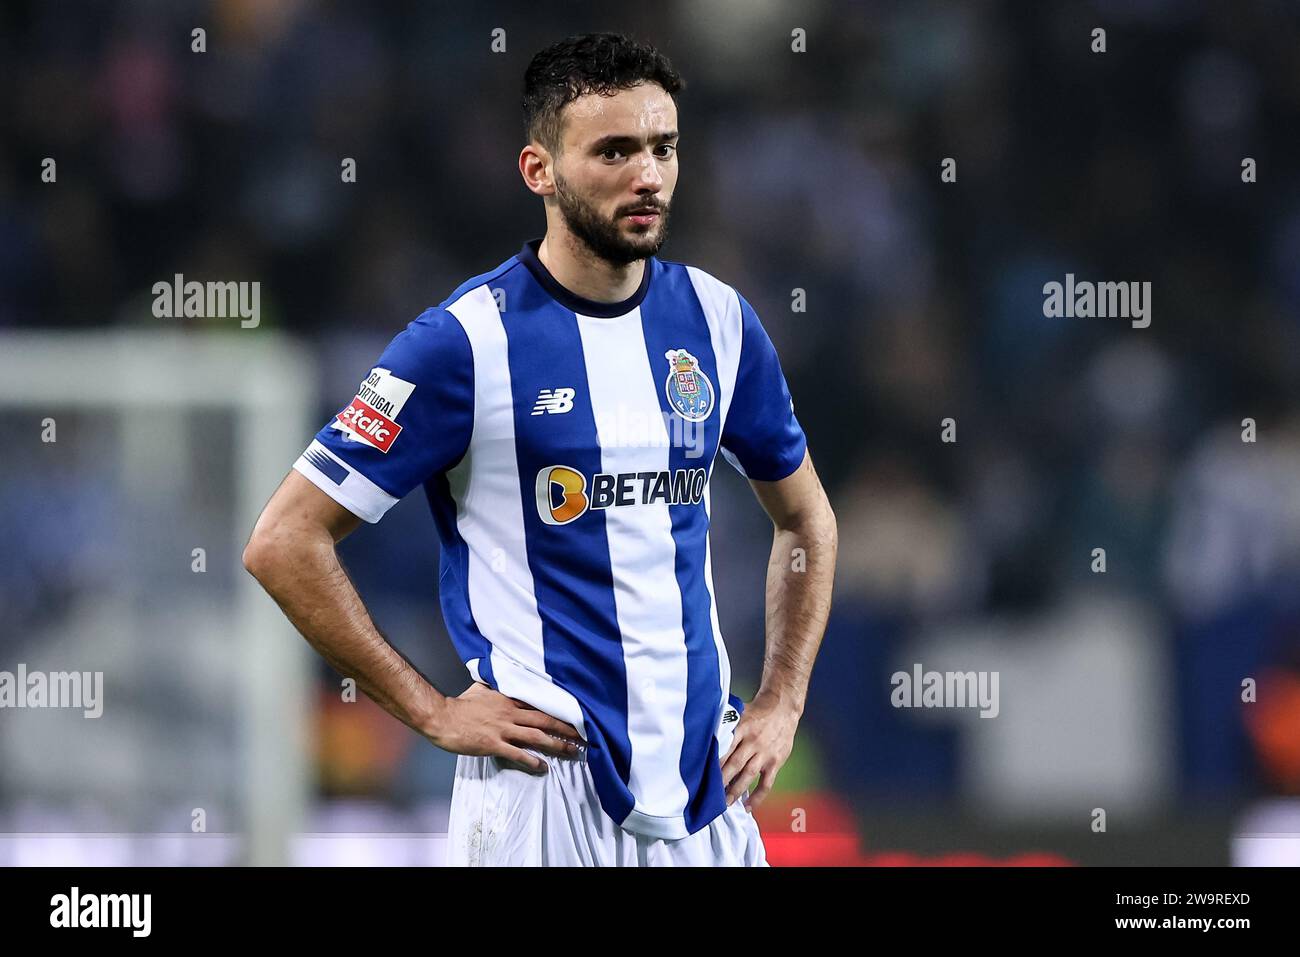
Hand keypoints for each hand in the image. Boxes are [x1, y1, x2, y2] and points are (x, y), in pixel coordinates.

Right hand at [424, 681, 584, 773]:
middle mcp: (510, 713)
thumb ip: (494, 686)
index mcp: (509, 700)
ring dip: (557, 744)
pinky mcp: (494, 744)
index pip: (540, 704)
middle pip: (545, 720)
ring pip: (537, 736)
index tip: (575, 715)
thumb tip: (497, 677)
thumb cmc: (460, 704)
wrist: (442, 717)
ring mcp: (503, 729)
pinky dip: (532, 761)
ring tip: (573, 752)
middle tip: (585, 735)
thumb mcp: (480, 688)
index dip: (558, 711)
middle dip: (567, 728)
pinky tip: (543, 767)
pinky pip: (517, 754)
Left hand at [719, 689, 800, 808]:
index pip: (725, 749)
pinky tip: (748, 806)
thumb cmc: (757, 711)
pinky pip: (766, 783)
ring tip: (725, 803)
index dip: (714, 763)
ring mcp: (765, 753)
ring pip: (748, 775)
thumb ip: (726, 726)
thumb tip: (707, 738)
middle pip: (734, 764)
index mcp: (741, 728)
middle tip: (710, 794)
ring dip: (736, 790)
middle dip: (722, 780)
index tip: (703, 775)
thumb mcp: (739, 712)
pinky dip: (757, 796)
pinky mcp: (776, 761)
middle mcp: (753, 741)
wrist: (783, 706)